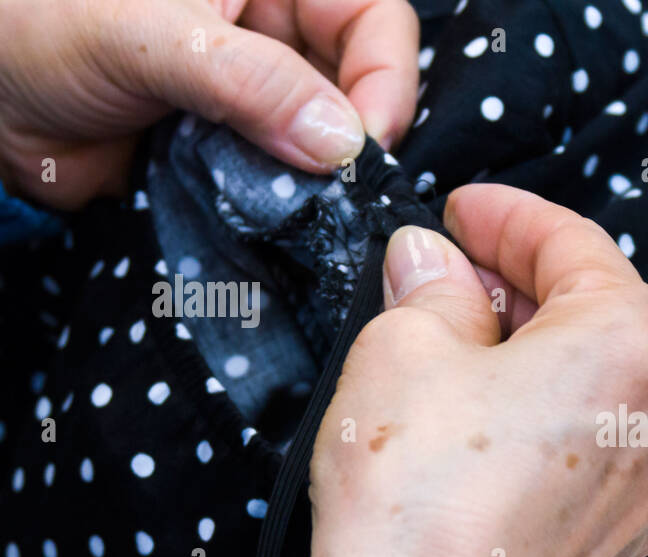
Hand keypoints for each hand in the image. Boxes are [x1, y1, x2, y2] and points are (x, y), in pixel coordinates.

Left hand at [0, 0, 418, 207]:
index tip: (366, 139)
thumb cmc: (36, 29)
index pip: (369, 14)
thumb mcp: (147, 37)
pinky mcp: (236, 152)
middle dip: (358, 133)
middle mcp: (269, 29)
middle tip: (342, 186)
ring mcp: (256, 95)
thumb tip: (343, 143)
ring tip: (303, 208)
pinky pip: (287, 180)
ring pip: (328, 138)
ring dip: (321, 177)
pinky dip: (287, 204)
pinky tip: (275, 219)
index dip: (385, 73)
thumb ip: (251, 83)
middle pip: (360, 79)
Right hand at [306, 185, 647, 556]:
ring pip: (600, 378)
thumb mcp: (404, 349)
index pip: (572, 243)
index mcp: (635, 343)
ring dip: (537, 350)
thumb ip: (432, 288)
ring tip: (460, 344)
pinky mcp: (627, 529)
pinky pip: (599, 441)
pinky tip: (491, 416)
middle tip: (447, 274)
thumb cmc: (421, 502)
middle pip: (597, 310)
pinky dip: (553, 415)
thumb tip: (434, 264)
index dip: (505, 216)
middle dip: (520, 284)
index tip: (460, 212)